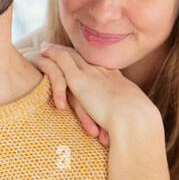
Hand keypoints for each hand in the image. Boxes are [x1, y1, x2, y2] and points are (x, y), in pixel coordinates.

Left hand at [36, 41, 160, 146]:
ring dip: (59, 50)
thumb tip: (124, 132)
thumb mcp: (132, 120)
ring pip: (73, 55)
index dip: (91, 65)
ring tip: (46, 47)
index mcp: (118, 83)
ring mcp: (92, 74)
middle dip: (73, 54)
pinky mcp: (79, 80)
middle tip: (61, 49)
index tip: (84, 64)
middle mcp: (105, 74)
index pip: (102, 70)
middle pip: (86, 59)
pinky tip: (43, 50)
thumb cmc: (135, 126)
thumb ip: (124, 120)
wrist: (133, 120)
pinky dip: (53, 54)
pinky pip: (63, 61)